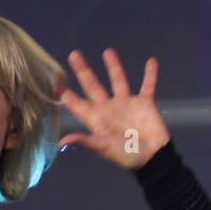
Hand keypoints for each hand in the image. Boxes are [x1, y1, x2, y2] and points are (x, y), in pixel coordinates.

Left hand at [56, 48, 170, 170]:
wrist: (153, 158)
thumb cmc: (127, 155)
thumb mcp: (104, 148)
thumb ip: (85, 141)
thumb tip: (61, 143)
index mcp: (97, 119)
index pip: (78, 105)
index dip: (67, 96)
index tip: (56, 83)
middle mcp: (109, 108)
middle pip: (93, 85)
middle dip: (83, 71)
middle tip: (74, 55)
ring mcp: (127, 104)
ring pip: (118, 80)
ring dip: (114, 66)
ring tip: (108, 51)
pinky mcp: (144, 103)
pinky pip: (147, 85)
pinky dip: (150, 74)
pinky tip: (152, 61)